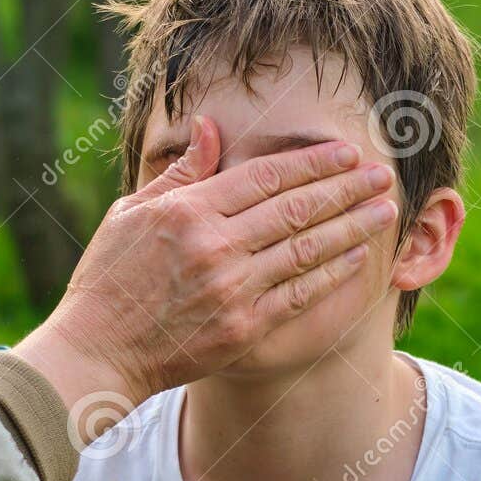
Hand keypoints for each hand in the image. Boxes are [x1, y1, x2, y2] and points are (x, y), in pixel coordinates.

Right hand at [14, 119, 396, 420]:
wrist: (96, 353)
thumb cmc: (106, 282)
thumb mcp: (130, 214)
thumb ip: (180, 174)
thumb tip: (210, 127)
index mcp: (189, 211)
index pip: (266, 176)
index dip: (312, 162)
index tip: (345, 153)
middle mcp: (216, 247)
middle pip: (297, 208)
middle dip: (347, 189)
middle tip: (382, 175)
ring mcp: (232, 290)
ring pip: (307, 249)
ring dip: (352, 227)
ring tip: (384, 211)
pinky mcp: (242, 328)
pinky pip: (299, 295)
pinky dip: (331, 274)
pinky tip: (356, 257)